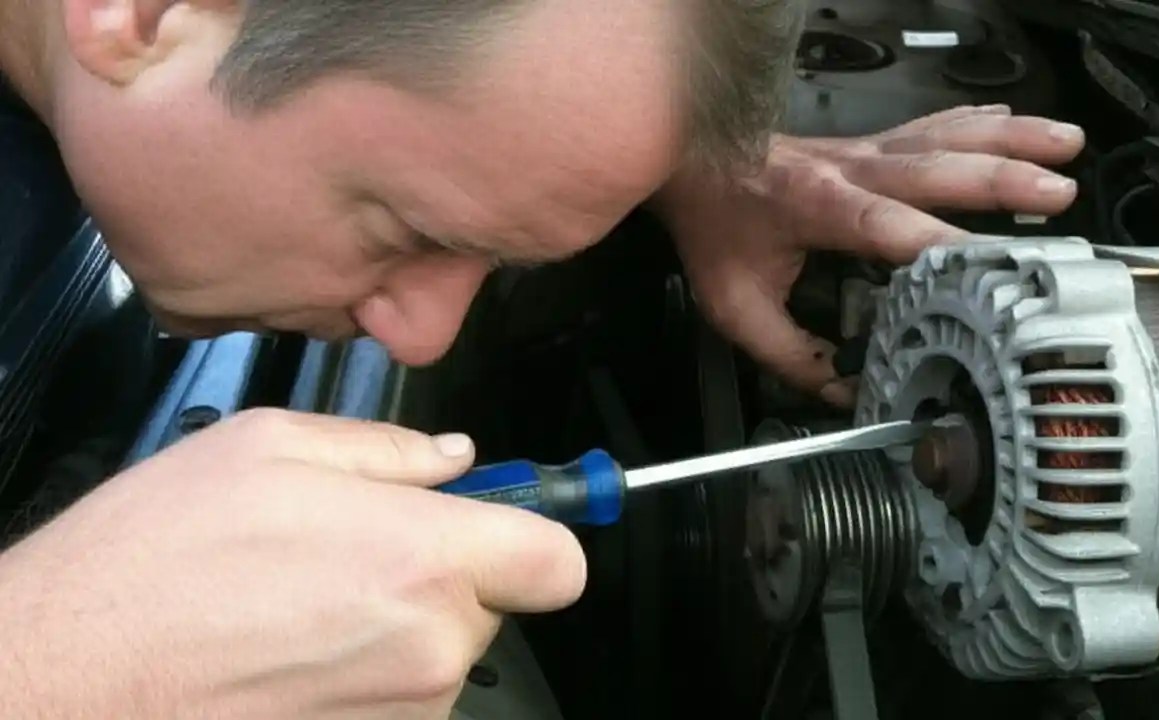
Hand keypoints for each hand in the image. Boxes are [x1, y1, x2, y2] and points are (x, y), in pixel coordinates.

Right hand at [0, 408, 584, 718]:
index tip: (505, 524)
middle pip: (493, 605)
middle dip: (444, 574)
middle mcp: (426, 650)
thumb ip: (387, 450)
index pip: (559, 563)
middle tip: (358, 551)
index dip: (536, 537)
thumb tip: (453, 460)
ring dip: (395, 627)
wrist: (63, 679)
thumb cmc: (151, 564)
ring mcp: (398, 716)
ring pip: (441, 656)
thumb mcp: (268, 448)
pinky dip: (361, 677)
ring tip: (301, 601)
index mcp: (422, 558)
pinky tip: (289, 649)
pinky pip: (396, 702)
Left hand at [654, 104, 1085, 405]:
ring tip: (1067, 144)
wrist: (689, 160)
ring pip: (948, 136)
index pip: (890, 228)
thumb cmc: (714, 224)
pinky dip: (981, 119)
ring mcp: (866, 150)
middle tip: (1058, 198)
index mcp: (819, 208)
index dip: (943, 246)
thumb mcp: (735, 306)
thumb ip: (790, 355)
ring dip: (1011, 138)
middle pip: (937, 168)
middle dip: (1003, 180)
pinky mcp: (872, 143)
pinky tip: (1017, 119)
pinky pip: (934, 124)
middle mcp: (852, 171)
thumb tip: (842, 394)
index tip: (994, 268)